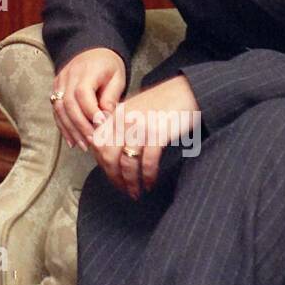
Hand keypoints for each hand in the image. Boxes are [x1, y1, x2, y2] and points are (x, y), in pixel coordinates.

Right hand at [50, 47, 126, 152]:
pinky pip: (56, 111)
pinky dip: (63, 127)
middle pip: (68, 103)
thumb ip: (111, 96)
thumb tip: (106, 118)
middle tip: (92, 141)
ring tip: (83, 145)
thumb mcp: (117, 77)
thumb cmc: (108, 66)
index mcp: (86, 71)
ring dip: (70, 129)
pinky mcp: (56, 89)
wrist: (92, 50)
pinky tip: (72, 140)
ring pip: (59, 109)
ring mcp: (59, 83)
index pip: (82, 93)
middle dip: (80, 125)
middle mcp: (68, 76)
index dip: (90, 111)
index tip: (101, 126)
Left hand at [90, 75, 199, 200]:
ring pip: (126, 163)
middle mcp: (124, 120)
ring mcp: (140, 127)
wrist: (187, 91)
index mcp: (116, 114)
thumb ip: (118, 124)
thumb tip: (106, 149)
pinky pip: (148, 162)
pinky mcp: (158, 133)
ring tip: (135, 193)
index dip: (101, 163)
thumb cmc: (161, 102)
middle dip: (114, 178)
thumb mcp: (133, 108)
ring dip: (130, 182)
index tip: (111, 175)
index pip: (98, 143)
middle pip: (108, 156)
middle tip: (123, 189)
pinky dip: (148, 177)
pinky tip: (149, 184)